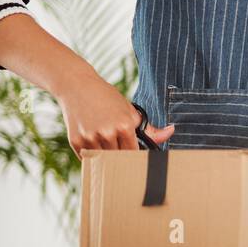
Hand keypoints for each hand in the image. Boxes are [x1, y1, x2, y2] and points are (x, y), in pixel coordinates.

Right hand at [55, 70, 173, 153]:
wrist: (77, 86)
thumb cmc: (107, 98)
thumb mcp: (130, 110)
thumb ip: (150, 128)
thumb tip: (171, 132)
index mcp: (125, 125)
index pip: (135, 154)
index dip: (134, 155)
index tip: (132, 154)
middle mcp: (107, 133)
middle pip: (119, 159)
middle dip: (120, 155)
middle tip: (117, 146)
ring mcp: (90, 138)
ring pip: (103, 160)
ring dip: (105, 155)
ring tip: (103, 139)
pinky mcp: (76, 142)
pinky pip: (88, 158)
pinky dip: (92, 154)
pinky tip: (92, 139)